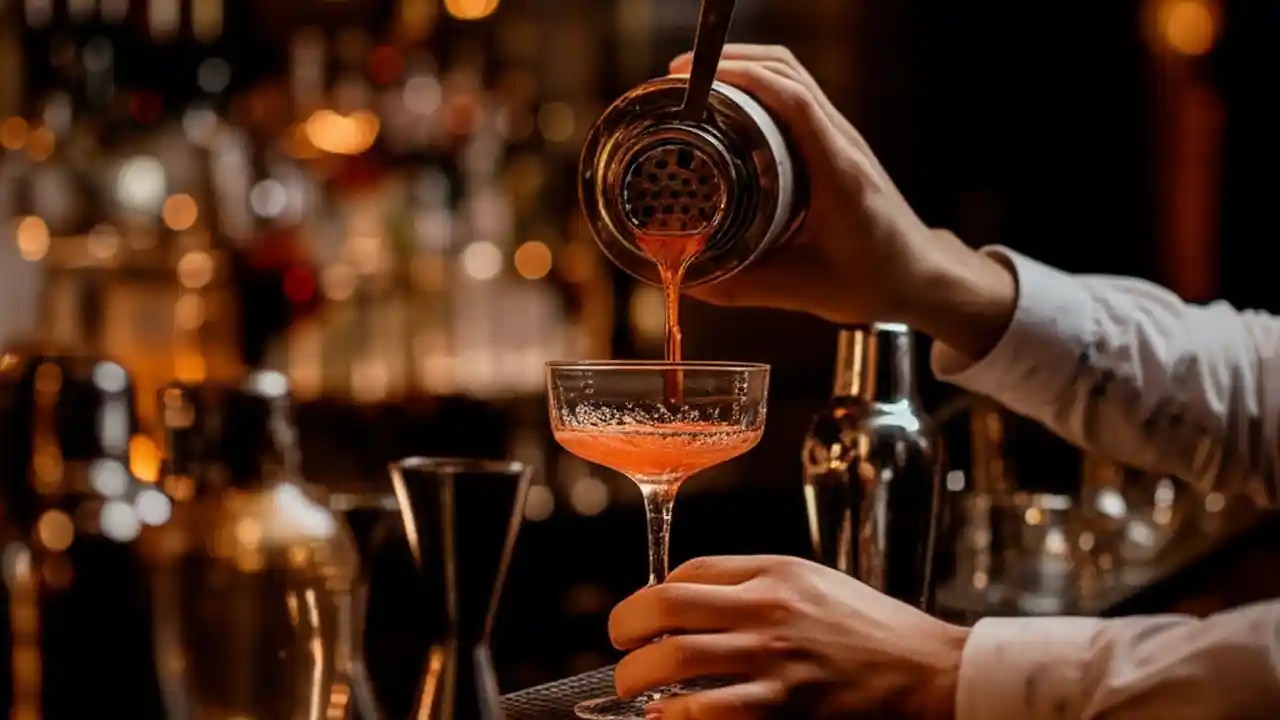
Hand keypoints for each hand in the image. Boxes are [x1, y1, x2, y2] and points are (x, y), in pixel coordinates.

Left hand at [609, 555, 967, 719]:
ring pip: (670, 663)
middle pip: (662, 611)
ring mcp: (772, 664)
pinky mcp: (779, 712)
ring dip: (638, 681)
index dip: (649, 598)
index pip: (684, 575)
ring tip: (639, 695)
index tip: (640, 620)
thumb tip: (688, 597)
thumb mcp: (815, 584)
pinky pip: (702, 713)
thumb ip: (755, 585)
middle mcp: (767, 611)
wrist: (934, 676)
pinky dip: (675, 718)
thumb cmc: (875, 632)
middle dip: (626, 637)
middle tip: (625, 657)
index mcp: (775, 574)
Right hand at [668, 46, 1015, 358]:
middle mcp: (843, 143)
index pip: (792, 100)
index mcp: (837, 172)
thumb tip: (686, 281)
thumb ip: (742, 287)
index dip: (742, 77)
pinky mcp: (838, 143)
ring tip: (696, 82)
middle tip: (679, 78)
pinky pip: (797, 95)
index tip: (694, 78)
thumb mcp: (802, 290)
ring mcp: (843, 138)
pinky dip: (761, 85)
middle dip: (732, 61)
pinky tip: (729, 103)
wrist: (918, 276)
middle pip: (789, 71)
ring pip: (794, 75)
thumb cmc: (871, 281)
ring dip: (746, 66)